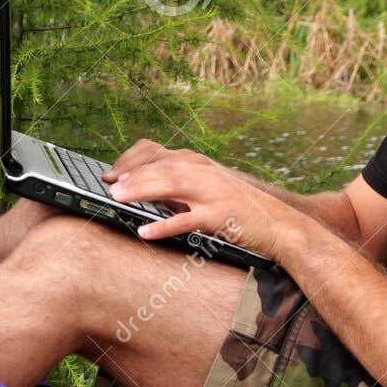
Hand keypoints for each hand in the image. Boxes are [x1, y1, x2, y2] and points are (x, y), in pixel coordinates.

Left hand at [108, 158, 291, 258]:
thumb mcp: (205, 190)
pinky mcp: (220, 216)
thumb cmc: (237, 209)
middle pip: (159, 167)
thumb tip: (142, 190)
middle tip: (108, 185)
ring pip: (170, 185)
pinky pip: (187, 221)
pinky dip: (164, 226)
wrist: (278, 224)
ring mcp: (212, 192)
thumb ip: (177, 187)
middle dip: (130, 175)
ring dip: (141, 190)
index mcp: (197, 164)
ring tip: (118, 198)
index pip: (157, 154)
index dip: (130, 161)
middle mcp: (203, 172)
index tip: (110, 173)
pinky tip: (145, 232)